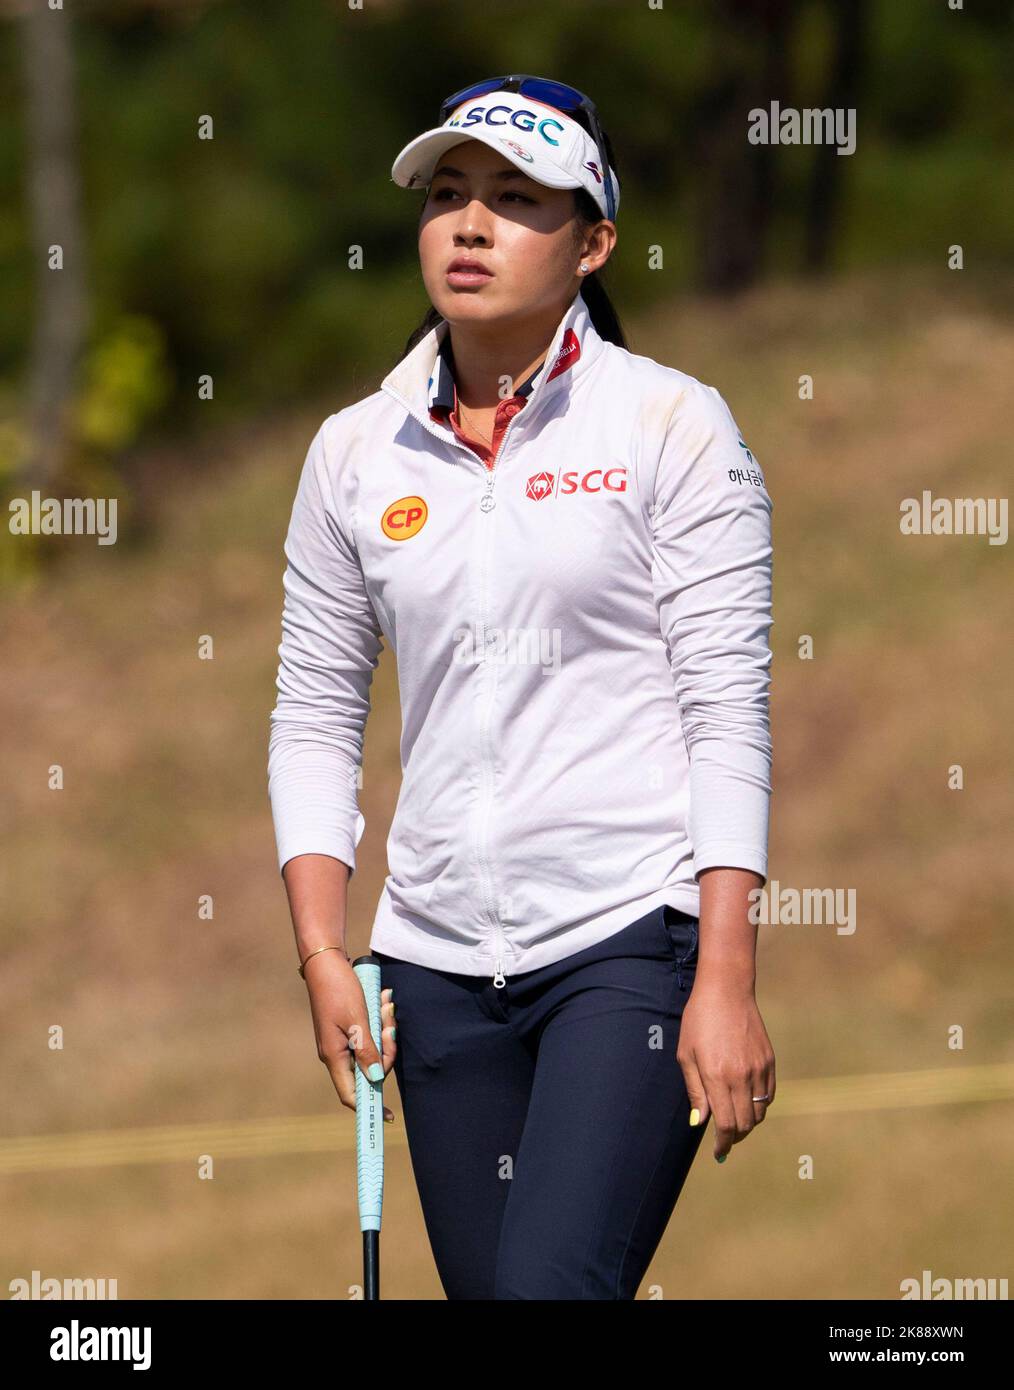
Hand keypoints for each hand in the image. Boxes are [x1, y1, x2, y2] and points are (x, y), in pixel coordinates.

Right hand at [303, 951, 397, 1122]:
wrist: (326, 961)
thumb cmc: (338, 989)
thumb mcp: (356, 1020)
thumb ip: (366, 1051)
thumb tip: (376, 1080)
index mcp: (334, 1056)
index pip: (352, 1094)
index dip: (369, 1106)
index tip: (388, 1118)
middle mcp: (337, 1053)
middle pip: (370, 1069)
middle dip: (386, 1049)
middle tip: (390, 1024)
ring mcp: (342, 1040)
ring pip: (373, 1049)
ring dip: (384, 1029)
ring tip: (386, 1003)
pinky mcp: (348, 1028)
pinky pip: (370, 1033)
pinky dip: (379, 1020)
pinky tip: (383, 999)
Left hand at [676, 978, 774, 1160]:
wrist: (727, 991)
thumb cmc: (699, 1021)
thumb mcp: (687, 1055)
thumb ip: (695, 1091)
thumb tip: (699, 1123)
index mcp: (717, 1076)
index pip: (725, 1124)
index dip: (722, 1143)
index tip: (718, 1151)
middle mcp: (741, 1076)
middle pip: (745, 1124)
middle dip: (734, 1137)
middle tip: (724, 1139)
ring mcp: (759, 1069)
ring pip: (759, 1112)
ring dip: (747, 1122)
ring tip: (734, 1119)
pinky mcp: (769, 1061)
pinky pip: (769, 1094)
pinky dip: (759, 1104)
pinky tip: (746, 1100)